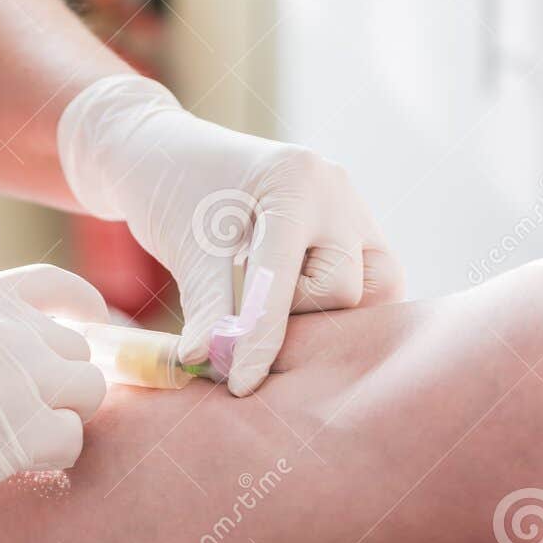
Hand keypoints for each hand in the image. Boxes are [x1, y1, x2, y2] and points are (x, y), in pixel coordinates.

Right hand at [0, 264, 107, 542]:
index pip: (53, 287)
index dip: (83, 309)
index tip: (92, 327)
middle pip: (77, 350)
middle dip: (62, 384)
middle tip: (30, 414)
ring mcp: (14, 377)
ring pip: (86, 394)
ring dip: (61, 420)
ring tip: (16, 442)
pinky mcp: (17, 432)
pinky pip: (71, 440)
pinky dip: (51, 457)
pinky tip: (14, 464)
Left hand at [58, 74, 402, 394]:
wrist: (169, 158)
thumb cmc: (173, 195)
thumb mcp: (188, 253)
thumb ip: (209, 311)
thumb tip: (212, 363)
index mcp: (296, 182)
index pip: (289, 280)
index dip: (262, 339)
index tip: (241, 385)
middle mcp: (337, 190)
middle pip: (344, 289)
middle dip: (297, 315)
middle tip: (249, 312)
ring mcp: (353, 206)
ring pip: (373, 288)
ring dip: (327, 312)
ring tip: (277, 303)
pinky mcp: (356, 227)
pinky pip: (370, 280)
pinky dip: (335, 303)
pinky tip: (296, 300)